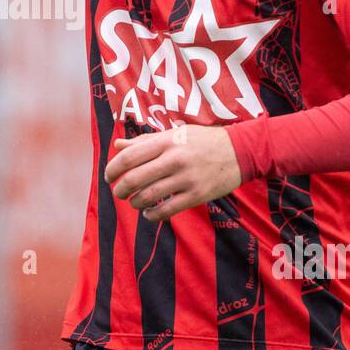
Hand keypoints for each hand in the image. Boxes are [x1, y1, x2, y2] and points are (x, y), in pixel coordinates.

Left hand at [104, 124, 241, 221]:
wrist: (240, 151)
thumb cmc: (202, 141)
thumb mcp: (174, 134)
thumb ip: (145, 141)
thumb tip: (118, 146)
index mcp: (167, 141)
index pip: (130, 156)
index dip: (113, 168)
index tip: (109, 176)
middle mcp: (175, 159)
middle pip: (135, 178)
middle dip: (120, 189)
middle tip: (118, 192)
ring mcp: (186, 178)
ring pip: (149, 196)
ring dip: (135, 203)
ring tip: (134, 202)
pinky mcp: (197, 195)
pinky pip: (167, 210)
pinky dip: (153, 215)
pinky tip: (149, 214)